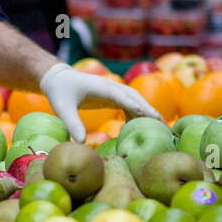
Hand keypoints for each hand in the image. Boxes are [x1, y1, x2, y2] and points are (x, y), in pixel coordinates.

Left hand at [40, 63, 163, 143]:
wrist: (58, 79)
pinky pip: (128, 104)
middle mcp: (111, 87)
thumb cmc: (60, 92)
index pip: (123, 97)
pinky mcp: (111, 96)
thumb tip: (81, 143)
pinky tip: (135, 127)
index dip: (135, 106)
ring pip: (135, 99)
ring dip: (145, 112)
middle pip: (135, 97)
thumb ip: (72, 124)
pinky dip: (135, 114)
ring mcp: (113, 90)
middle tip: (163, 125)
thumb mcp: (63, 109)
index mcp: (102, 87)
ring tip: (158, 127)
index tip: (148, 117)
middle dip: (149, 110)